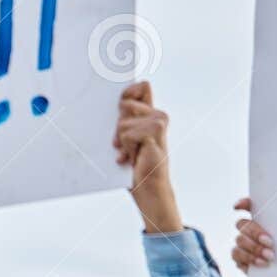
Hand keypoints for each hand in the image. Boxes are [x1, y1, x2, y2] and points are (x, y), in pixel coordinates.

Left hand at [114, 81, 183, 234]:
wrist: (148, 190)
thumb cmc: (135, 168)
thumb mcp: (125, 142)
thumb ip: (123, 122)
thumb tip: (117, 103)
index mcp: (151, 114)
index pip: (141, 86)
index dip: (128, 92)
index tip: (120, 105)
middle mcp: (158, 115)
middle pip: (125, 104)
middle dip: (118, 127)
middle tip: (125, 146)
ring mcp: (159, 122)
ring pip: (123, 123)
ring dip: (121, 142)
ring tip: (130, 154)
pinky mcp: (156, 131)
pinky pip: (127, 134)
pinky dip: (125, 149)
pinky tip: (132, 159)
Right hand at [231, 197, 275, 271]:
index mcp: (262, 218)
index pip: (249, 205)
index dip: (243, 203)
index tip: (239, 206)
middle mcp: (248, 229)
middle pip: (242, 224)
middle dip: (255, 233)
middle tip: (270, 243)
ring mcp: (242, 245)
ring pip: (239, 241)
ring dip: (254, 248)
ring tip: (270, 257)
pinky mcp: (240, 260)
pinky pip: (237, 257)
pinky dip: (249, 260)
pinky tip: (262, 263)